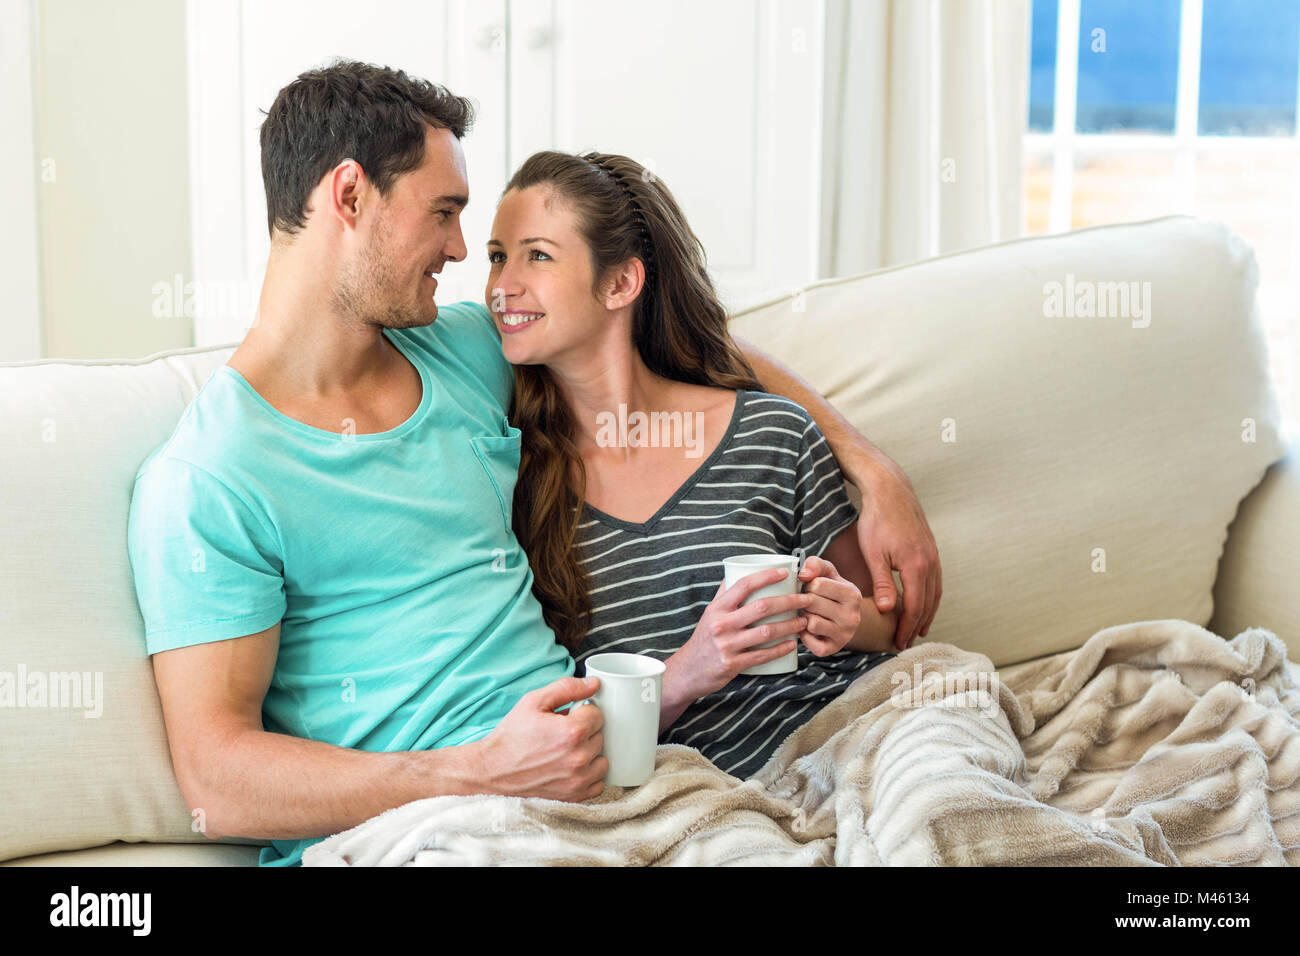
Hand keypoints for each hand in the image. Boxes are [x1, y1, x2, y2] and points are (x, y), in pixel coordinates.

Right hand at [472, 676, 607, 801]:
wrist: (493, 771)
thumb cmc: (511, 737)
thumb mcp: (533, 702)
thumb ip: (567, 688)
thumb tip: (594, 684)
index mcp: (572, 732)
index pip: (597, 714)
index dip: (582, 712)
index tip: (568, 717)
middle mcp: (579, 758)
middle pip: (600, 736)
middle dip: (585, 731)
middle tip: (562, 733)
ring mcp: (578, 780)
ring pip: (602, 760)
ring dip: (590, 753)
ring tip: (567, 750)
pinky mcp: (575, 796)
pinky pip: (598, 783)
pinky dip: (589, 775)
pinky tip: (571, 768)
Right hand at [668, 568, 810, 698]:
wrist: (688, 671)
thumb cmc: (704, 638)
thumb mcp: (710, 614)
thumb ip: (724, 594)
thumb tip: (737, 570)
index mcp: (717, 608)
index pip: (744, 585)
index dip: (766, 576)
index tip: (785, 573)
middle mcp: (721, 624)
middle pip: (761, 607)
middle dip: (788, 602)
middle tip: (805, 599)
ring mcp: (727, 645)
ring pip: (766, 632)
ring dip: (790, 626)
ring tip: (803, 621)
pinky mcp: (732, 664)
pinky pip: (762, 655)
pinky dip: (780, 650)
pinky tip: (792, 645)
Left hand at [793, 555, 860, 655]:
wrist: (845, 620)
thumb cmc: (832, 592)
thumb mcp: (828, 573)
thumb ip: (815, 565)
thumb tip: (803, 573)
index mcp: (852, 595)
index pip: (818, 584)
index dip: (808, 584)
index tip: (810, 587)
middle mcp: (852, 617)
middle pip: (812, 603)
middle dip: (804, 600)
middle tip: (807, 602)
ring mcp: (844, 635)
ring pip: (811, 623)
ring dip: (804, 617)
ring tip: (808, 614)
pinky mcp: (832, 649)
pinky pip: (808, 641)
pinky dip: (803, 634)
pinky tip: (807, 628)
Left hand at [856, 464, 941, 650]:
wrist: (890, 491)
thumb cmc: (876, 520)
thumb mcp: (874, 553)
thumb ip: (882, 582)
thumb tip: (888, 610)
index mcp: (916, 566)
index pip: (915, 607)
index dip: (907, 627)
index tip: (899, 642)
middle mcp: (930, 563)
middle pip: (928, 603)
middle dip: (918, 625)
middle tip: (907, 642)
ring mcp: (934, 555)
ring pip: (935, 592)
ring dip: (928, 613)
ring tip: (919, 629)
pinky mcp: (931, 549)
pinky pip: (936, 580)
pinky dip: (931, 596)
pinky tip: (924, 602)